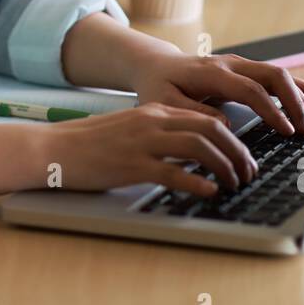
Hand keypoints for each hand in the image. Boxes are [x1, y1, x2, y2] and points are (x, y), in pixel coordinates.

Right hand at [45, 103, 258, 196]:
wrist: (54, 148)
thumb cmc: (90, 145)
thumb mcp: (131, 129)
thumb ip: (160, 135)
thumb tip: (192, 153)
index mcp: (155, 111)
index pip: (208, 118)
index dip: (234, 139)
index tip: (244, 157)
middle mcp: (153, 122)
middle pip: (212, 130)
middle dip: (238, 153)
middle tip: (249, 173)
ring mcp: (143, 143)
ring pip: (200, 148)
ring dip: (225, 167)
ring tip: (235, 185)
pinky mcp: (132, 166)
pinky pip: (174, 172)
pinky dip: (198, 183)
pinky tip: (209, 193)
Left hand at [131, 49, 303, 137]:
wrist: (157, 66)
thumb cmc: (159, 87)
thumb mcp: (164, 103)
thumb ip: (193, 112)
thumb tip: (225, 123)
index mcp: (211, 72)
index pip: (250, 90)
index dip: (271, 110)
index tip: (286, 131)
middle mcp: (231, 64)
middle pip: (272, 76)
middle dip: (294, 103)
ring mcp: (241, 64)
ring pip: (280, 75)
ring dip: (301, 98)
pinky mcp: (247, 70)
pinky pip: (278, 76)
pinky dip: (301, 86)